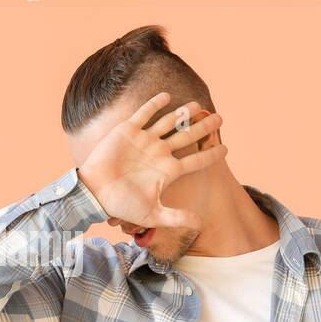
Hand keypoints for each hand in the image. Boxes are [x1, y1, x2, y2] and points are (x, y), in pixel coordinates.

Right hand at [76, 93, 224, 232]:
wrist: (94, 193)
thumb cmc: (122, 205)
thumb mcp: (152, 215)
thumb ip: (176, 218)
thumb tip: (200, 225)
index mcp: (167, 171)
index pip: (196, 161)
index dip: (211, 154)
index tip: (226, 149)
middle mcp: (158, 153)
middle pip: (187, 136)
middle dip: (203, 127)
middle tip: (219, 118)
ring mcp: (144, 141)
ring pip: (168, 122)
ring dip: (183, 113)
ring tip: (197, 105)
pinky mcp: (127, 131)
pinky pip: (144, 114)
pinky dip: (154, 105)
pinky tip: (167, 96)